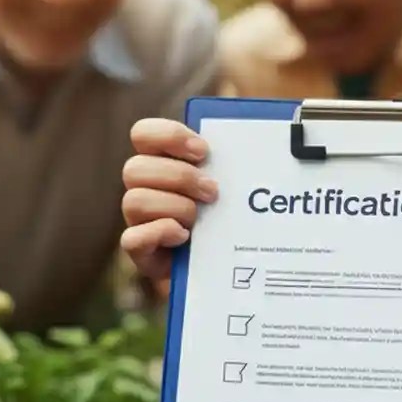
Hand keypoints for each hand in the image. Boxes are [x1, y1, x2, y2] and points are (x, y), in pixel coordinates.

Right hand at [121, 118, 218, 280]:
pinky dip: (161, 233)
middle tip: (213, 191)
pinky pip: (132, 238)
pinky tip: (184, 236)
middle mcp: (143, 188)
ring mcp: (138, 220)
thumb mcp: (229, 189)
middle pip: (135, 168)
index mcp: (161, 162)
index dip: (169, 136)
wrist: (220, 268)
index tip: (203, 151)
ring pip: (135, 200)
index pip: (144, 134)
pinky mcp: (140, 251)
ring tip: (200, 217)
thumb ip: (233, 166)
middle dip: (180, 177)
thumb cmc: (225, 220)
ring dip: (175, 206)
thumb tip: (270, 148)